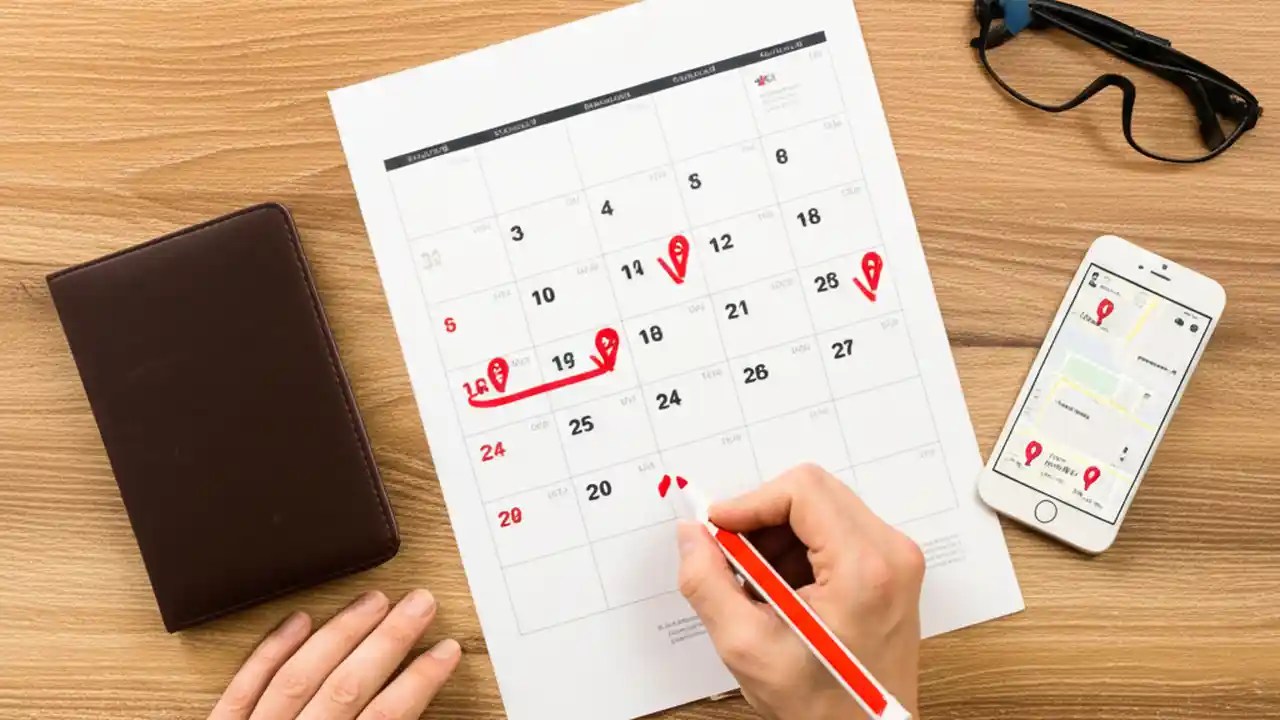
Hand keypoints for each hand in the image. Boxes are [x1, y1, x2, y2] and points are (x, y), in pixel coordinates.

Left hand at [210, 589, 461, 719]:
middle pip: (348, 687)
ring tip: (374, 600)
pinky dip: (271, 653)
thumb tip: (420, 713)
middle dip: (389, 640)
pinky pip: (242, 690)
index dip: (421, 681)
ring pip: (300, 678)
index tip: (447, 650)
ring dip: (341, 634)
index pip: (387, 718)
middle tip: (421, 603)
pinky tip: (299, 620)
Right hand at [676, 464, 924, 719]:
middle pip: (813, 493)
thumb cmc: (821, 706)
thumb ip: (708, 583)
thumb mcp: (748, 647)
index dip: (750, 502)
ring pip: (822, 509)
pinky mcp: (890, 568)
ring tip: (757, 586)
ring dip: (778, 537)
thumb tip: (691, 535)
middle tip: (731, 558)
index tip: (717, 528)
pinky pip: (835, 531)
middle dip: (762, 519)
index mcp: (865, 568)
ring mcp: (895, 559)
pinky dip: (798, 550)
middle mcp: (891, 554)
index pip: (803, 491)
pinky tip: (781, 591)